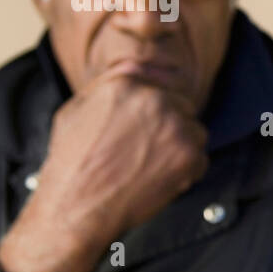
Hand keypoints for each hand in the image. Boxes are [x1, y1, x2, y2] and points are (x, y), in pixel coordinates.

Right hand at [0, 65, 208, 271]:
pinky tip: (157, 180)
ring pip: (195, 132)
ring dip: (180, 148)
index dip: (154, 111)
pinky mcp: (190, 156)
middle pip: (182, 107)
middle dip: (169, 128)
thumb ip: (110, 81)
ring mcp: (176, 127)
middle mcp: (156, 99)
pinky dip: (186, 172)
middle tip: (144, 153)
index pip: (161, 85)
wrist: (77, 205)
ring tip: (147, 166)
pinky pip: (201, 159)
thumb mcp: (77, 107)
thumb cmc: (71, 160)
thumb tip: (139, 65)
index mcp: (128, 83)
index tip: (143, 130)